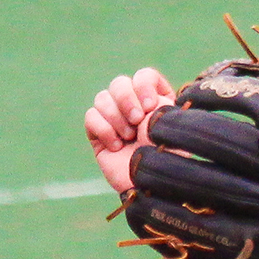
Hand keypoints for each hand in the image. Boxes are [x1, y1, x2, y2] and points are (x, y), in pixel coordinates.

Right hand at [85, 67, 174, 192]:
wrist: (149, 183)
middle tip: (137, 121)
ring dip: (116, 117)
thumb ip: (154, 95)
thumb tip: (141, 86)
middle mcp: (136, 109)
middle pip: (119, 82)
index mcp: (158, 102)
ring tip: (128, 137)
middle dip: (126, 99)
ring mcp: (115, 121)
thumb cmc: (165, 153)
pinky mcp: (98, 136)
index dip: (143, 85)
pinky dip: (103, 129)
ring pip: (102, 98)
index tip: (150, 106)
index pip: (144, 76)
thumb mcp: (167, 120)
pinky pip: (91, 116)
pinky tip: (115, 146)